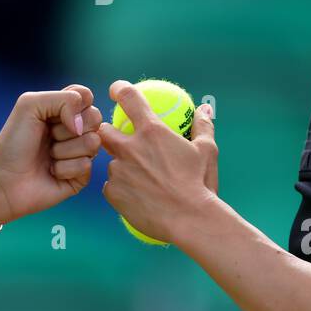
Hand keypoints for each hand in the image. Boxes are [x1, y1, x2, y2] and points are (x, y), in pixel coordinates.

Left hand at [0, 84, 103, 220]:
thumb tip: (82, 122)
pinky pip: (87, 165)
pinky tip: (51, 172)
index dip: (74, 104)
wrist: (4, 180)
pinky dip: (64, 168)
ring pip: (93, 142)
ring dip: (64, 150)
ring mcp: (80, 153)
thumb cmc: (13, 143)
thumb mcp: (30, 105)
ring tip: (48, 156)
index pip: (86, 96)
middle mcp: (75, 130)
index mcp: (63, 111)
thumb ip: (64, 99)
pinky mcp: (81, 176)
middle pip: (95, 118)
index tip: (52, 115)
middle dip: (67, 129)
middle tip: (49, 137)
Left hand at [97, 79, 219, 244]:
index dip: (120, 90)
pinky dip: (121, 189)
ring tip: (138, 179)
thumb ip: (203, 126)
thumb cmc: (200, 184)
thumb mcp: (206, 151)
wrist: (190, 220)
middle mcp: (129, 147)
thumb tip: (205, 109)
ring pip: (110, 163)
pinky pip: (111, 187)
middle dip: (106, 132)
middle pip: (104, 131)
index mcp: (151, 131)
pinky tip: (136, 196)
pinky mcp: (112, 192)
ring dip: (120, 166)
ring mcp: (118, 170)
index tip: (117, 90)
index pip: (129, 98)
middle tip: (118, 139)